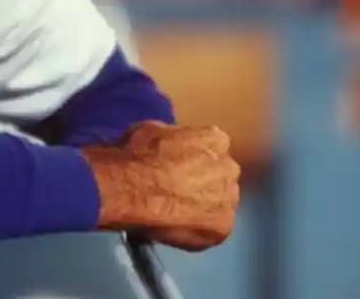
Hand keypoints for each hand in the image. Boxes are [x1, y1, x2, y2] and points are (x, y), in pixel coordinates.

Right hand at [80, 121, 240, 251]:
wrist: (129, 191)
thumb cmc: (136, 156)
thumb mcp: (153, 129)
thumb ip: (175, 138)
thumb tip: (173, 147)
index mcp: (215, 139)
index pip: (213, 147)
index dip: (195, 157)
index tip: (180, 165)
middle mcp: (230, 168)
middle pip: (221, 175)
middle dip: (205, 181)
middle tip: (180, 189)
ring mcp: (229, 199)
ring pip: (220, 202)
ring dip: (205, 205)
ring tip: (178, 212)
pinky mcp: (222, 227)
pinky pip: (213, 228)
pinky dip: (198, 229)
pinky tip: (179, 227)